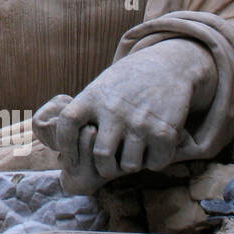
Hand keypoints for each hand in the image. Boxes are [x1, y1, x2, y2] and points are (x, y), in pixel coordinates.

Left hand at [33, 41, 216, 191]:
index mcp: (92, 98)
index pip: (67, 124)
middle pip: (101, 155)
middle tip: (108, 167)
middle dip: (104, 168)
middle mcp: (114, 110)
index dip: (65, 145)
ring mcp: (140, 121)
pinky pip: (155, 163)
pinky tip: (154, 149)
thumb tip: (64, 144)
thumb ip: (86, 112)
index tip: (68, 158)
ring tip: (134, 154)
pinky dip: (155, 162)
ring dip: (131, 164)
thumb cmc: (128, 81)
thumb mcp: (101, 87)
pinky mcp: (164, 131)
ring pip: (129, 165)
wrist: (169, 65)